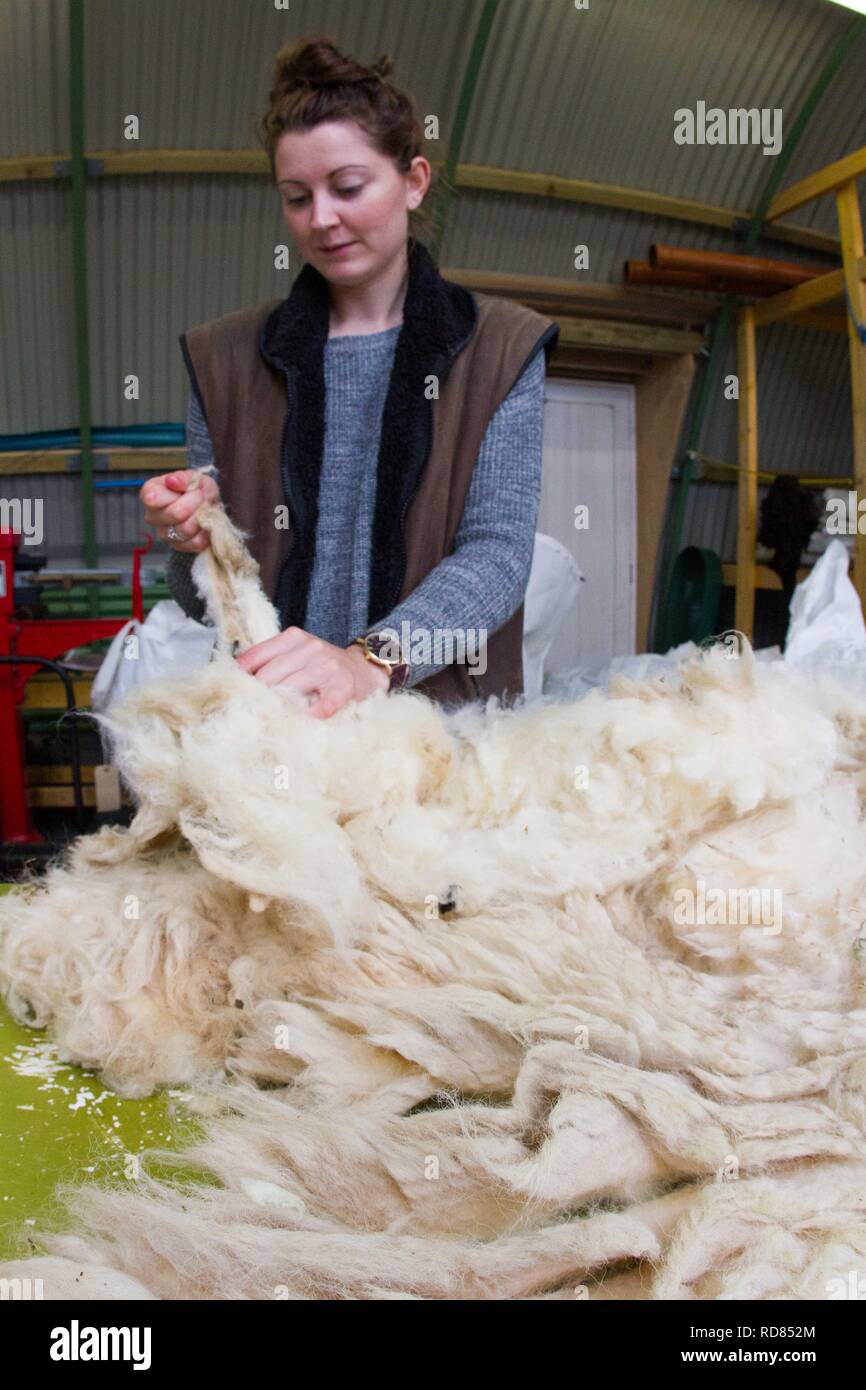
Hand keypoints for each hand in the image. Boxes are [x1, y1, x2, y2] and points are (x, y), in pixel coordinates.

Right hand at [139, 470, 220, 552]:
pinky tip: (204, 523)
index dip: (181, 495)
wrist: (207, 505)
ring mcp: (163, 534)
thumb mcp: (194, 477)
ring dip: (201, 518)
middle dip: (196, 504)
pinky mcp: (177, 546)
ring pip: (186, 530)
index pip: (154, 499)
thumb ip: (183, 478)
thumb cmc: (196, 489)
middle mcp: (152, 516)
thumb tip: (171, 481)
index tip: (193, 490)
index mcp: (150, 494)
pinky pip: (195, 543)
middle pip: (175, 514)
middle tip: (202, 499)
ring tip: (204, 510)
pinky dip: (205, 532)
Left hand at [235, 627, 388, 719]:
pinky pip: (324, 703)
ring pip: (292, 688)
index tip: (232, 693)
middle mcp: (310, 647)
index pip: (257, 656)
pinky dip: (314, 713)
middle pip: (270, 675)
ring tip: (273, 720)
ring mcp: (328, 665)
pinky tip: (308, 719)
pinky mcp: (344, 685)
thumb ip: (270, 663)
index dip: (241, 677)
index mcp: (294, 638)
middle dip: (258, 696)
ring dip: (281, 706)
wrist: (364, 670)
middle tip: (250, 713)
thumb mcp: (297, 655)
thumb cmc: (323, 667)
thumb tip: (235, 680)